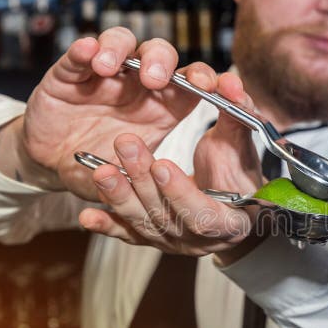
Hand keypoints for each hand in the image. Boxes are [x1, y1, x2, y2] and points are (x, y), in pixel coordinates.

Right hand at [16, 27, 205, 199]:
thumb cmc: (102, 167)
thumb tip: (162, 181)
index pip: (194, 84)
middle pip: (160, 55)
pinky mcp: (71, 72)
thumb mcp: (132, 180)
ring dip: (119, 49)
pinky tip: (87, 52)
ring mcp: (105, 75)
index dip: (211, 81)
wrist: (55, 165)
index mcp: (164, 107)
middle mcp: (138, 84)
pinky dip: (83, 49)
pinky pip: (79, 53)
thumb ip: (146, 179)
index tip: (222, 88)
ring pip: (122, 43)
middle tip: (154, 79)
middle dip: (162, 61)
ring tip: (107, 67)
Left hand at [78, 68, 267, 258]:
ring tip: (102, 172)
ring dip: (120, 197)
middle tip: (126, 145)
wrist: (229, 201)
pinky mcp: (151, 238)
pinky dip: (107, 225)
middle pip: (169, 219)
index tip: (163, 165)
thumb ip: (237, 118)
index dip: (182, 193)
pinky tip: (88, 216)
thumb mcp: (240, 145)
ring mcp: (174, 241)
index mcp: (231, 221)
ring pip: (143, 223)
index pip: (208, 216)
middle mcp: (201, 240)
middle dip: (144, 183)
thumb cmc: (237, 171)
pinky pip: (126, 234)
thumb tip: (229, 85)